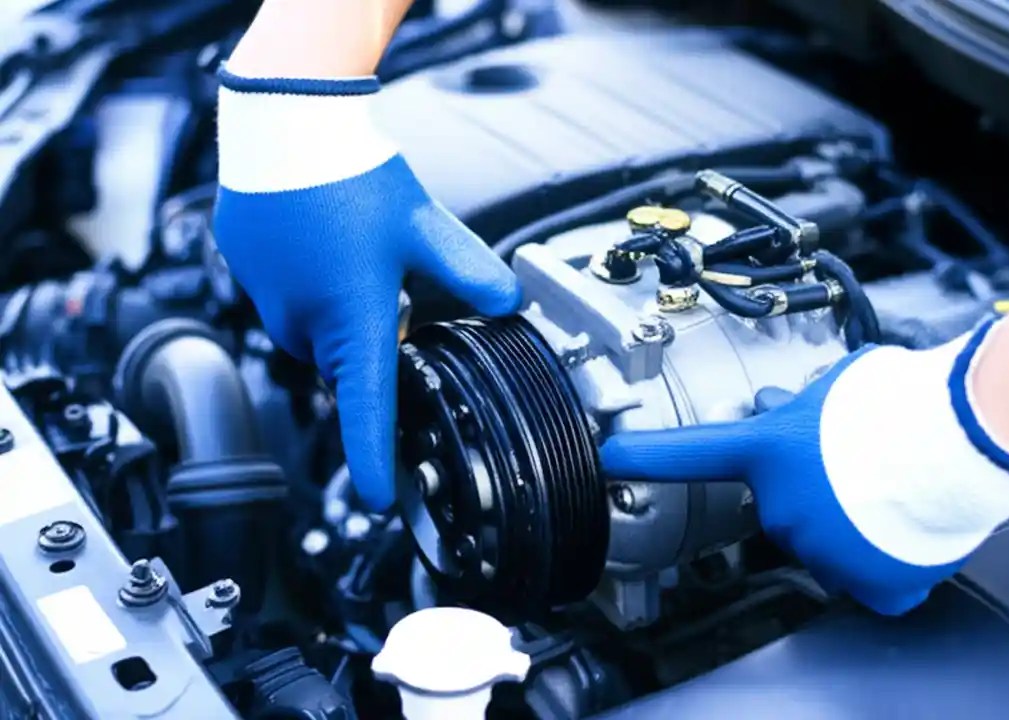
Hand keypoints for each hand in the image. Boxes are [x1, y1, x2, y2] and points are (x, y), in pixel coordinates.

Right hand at [212, 68, 519, 510]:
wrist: (287, 118)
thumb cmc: (352, 174)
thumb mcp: (427, 228)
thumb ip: (473, 275)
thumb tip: (510, 304)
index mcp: (353, 321)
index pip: (366, 412)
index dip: (375, 461)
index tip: (379, 498)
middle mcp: (303, 320)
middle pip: (346, 364)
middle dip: (370, 348)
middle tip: (393, 297)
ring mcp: (267, 295)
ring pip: (314, 331)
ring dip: (339, 314)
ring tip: (356, 258)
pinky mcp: (244, 268)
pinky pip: (285, 296)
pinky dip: (308, 282)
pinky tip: (323, 240)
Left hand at [600, 321, 1008, 614]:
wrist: (964, 437)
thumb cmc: (907, 401)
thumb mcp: (840, 381)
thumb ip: (799, 403)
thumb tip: (777, 404)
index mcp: (772, 452)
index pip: (693, 452)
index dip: (645, 455)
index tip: (612, 457)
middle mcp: (787, 506)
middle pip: (783, 503)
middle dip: (811, 486)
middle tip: (855, 462)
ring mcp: (825, 551)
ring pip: (825, 541)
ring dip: (846, 520)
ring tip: (889, 488)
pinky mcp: (871, 582)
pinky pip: (869, 581)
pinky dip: (882, 564)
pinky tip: (900, 534)